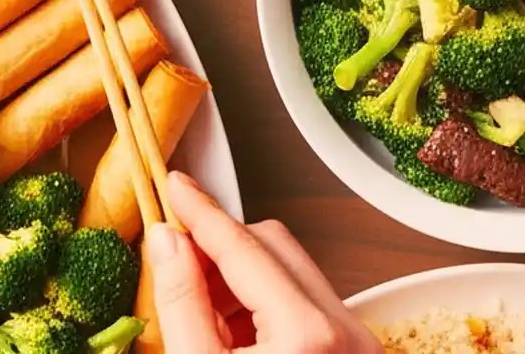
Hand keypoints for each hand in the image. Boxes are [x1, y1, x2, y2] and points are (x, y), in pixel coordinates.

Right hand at [147, 172, 381, 353]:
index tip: (175, 186)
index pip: (242, 246)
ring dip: (240, 280)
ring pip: (291, 273)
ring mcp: (357, 344)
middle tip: (176, 260)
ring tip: (204, 318)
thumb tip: (167, 240)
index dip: (201, 212)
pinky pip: (308, 305)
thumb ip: (180, 301)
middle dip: (220, 247)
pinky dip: (265, 308)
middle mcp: (344, 331)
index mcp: (306, 334)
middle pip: (273, 246)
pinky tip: (234, 339)